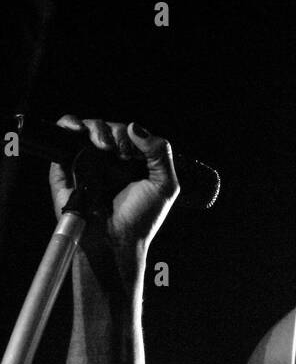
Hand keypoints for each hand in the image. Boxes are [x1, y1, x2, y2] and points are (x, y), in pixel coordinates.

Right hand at [49, 115, 179, 254]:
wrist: (115, 240)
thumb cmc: (140, 219)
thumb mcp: (165, 185)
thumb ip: (160, 153)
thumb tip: (135, 127)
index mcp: (131, 163)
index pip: (130, 133)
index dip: (134, 137)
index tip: (135, 156)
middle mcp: (108, 160)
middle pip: (109, 127)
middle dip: (117, 135)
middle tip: (121, 155)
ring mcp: (86, 161)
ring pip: (88, 127)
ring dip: (98, 129)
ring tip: (105, 147)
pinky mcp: (65, 165)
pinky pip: (62, 134)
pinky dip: (68, 123)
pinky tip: (78, 129)